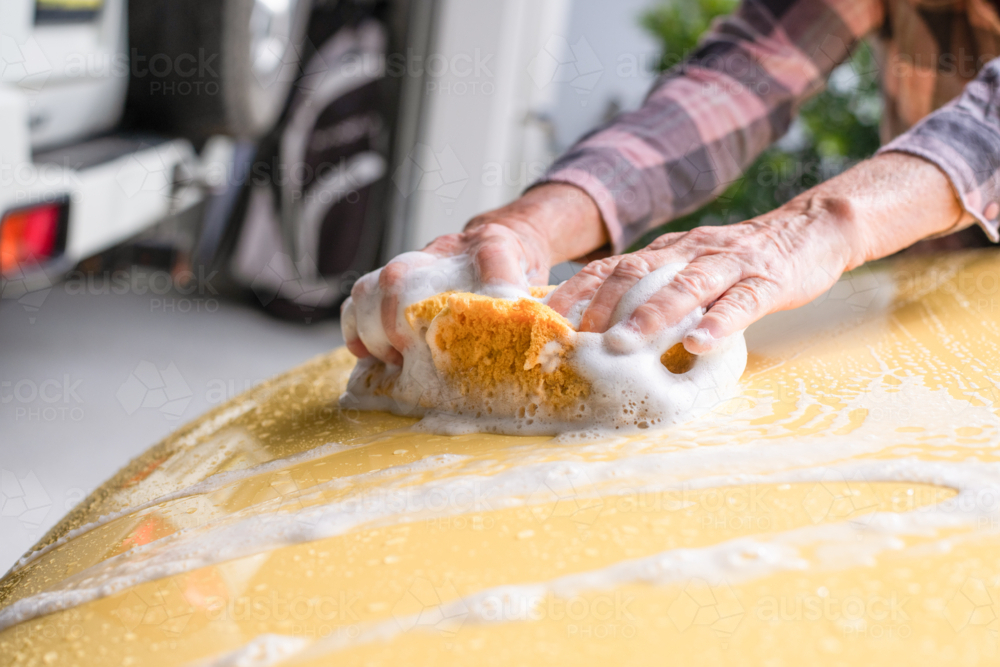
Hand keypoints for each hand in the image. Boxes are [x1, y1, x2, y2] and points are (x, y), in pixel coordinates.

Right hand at [343, 183, 606, 363]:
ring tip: (394, 362)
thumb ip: (545, 314)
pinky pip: (359, 295)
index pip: (490, 259)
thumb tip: (563, 356)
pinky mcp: (396, 272)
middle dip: (401, 324)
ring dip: (377, 330)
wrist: (510, 235)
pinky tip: (368, 354)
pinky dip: (357, 327)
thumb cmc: (528, 274)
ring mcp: (418, 259)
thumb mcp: (545, 286)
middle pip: (406, 276)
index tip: (494, 326)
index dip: (490, 290)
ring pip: (376, 284)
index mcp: (496, 245)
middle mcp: (450, 248)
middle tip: (411, 359)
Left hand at [547, 152, 971, 352]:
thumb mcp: (685, 269)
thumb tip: (598, 329)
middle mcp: (688, 252)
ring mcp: (728, 264)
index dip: (573, 293)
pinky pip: (743, 301)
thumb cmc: (736, 262)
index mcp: (664, 253)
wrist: (808, 229)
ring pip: (685, 285)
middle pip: (637, 274)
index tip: (540, 322)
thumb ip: (649, 291)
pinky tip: (703, 345)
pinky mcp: (768, 279)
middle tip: (574, 342)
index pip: (607, 268)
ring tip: (625, 345)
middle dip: (601, 309)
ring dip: (652, 316)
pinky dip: (721, 322)